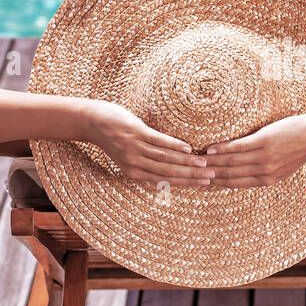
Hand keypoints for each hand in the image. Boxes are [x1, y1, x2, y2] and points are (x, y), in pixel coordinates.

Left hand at [87, 100, 214, 185]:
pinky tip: (187, 147)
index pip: (166, 180)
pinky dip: (174, 145)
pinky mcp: (136, 133)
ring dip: (187, 161)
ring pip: (166, 158)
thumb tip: (171, 166)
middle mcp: (136, 164)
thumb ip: (148, 163)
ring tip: (204, 163)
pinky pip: (158, 141)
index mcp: (135, 173)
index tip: (205, 183)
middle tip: (211, 176)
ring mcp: (136, 148)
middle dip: (192, 175)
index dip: (187, 182)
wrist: (93, 122)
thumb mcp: (128, 157)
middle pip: (169, 172)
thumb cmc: (114, 139)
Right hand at [205, 113, 305, 186]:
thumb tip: (252, 171)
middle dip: (210, 173)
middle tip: (192, 170)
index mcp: (267, 179)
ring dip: (212, 161)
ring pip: (231, 162)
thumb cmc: (302, 148)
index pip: (236, 183)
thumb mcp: (284, 167)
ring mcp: (263, 157)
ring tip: (196, 159)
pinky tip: (210, 149)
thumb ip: (267, 171)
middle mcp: (263, 172)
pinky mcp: (264, 142)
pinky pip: (239, 147)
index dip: (217, 183)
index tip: (202, 180)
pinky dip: (222, 149)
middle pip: (230, 174)